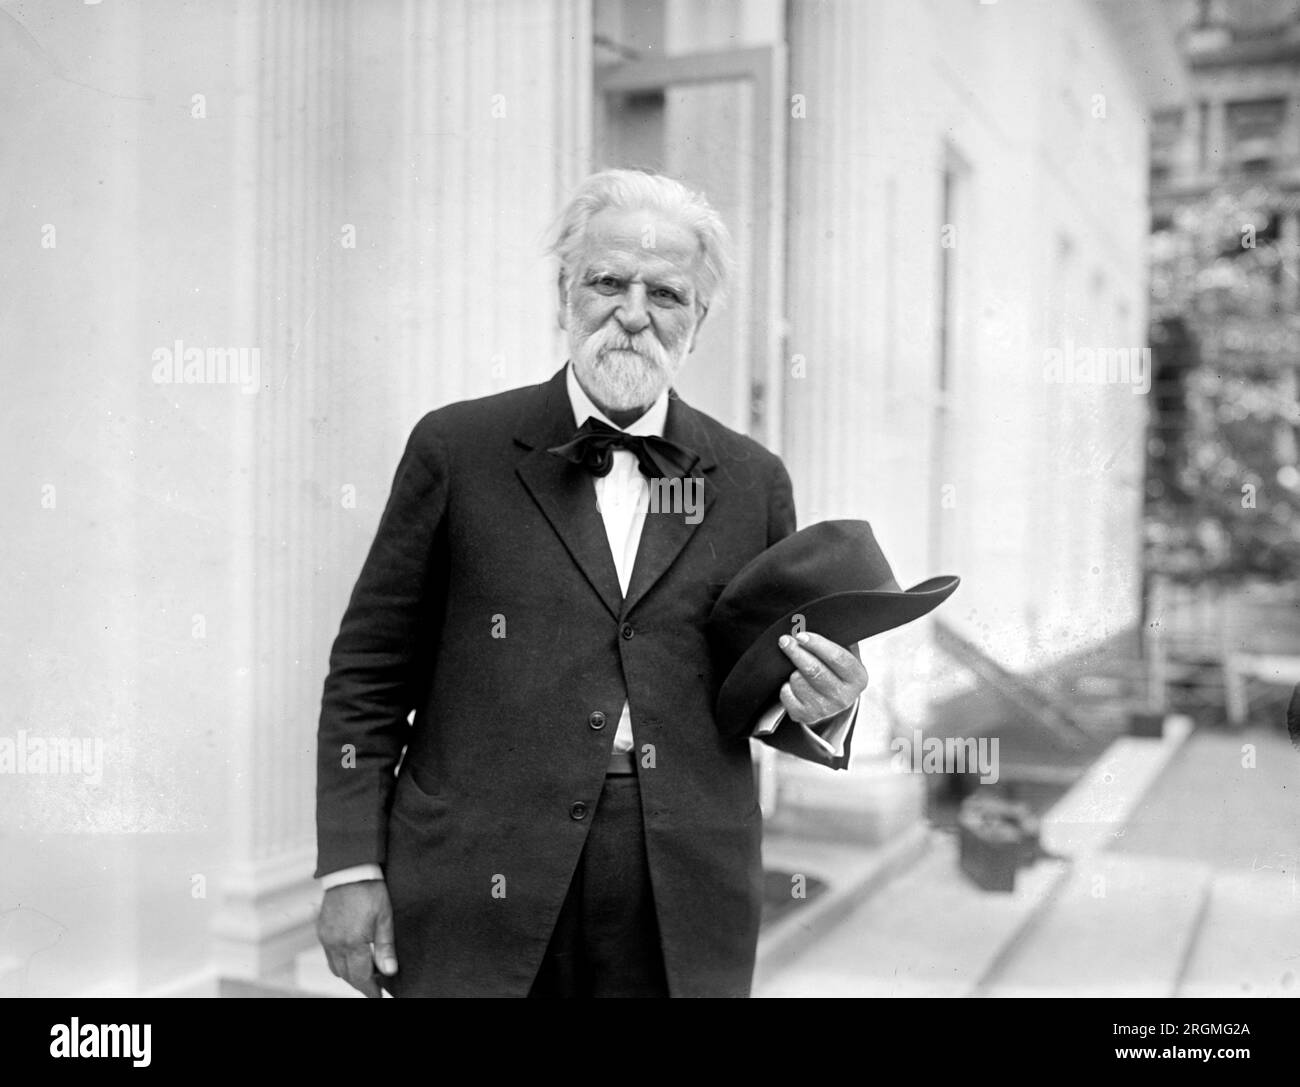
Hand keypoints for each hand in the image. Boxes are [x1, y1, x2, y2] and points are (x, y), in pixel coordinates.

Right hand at [317, 879, 397, 997]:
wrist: (349, 870)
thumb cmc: (370, 891)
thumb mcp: (385, 918)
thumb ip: (386, 947)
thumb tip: (389, 972)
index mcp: (353, 942)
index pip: (361, 977)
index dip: (370, 990)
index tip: (378, 997)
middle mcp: (335, 944)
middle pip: (347, 976)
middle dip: (361, 984)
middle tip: (376, 985)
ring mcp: (326, 938)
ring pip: (336, 968)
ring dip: (350, 974)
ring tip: (367, 970)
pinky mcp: (322, 930)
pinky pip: (329, 956)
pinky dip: (340, 962)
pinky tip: (353, 956)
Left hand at [777, 631, 867, 725]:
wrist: (833, 701)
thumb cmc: (837, 671)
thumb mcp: (846, 654)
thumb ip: (837, 639)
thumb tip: (816, 622)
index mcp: (857, 678)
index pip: (837, 658)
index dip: (817, 644)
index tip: (801, 635)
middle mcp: (844, 697)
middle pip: (815, 670)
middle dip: (796, 652)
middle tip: (785, 640)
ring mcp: (825, 709)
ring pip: (798, 681)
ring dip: (792, 670)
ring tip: (796, 667)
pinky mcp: (807, 716)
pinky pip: (787, 694)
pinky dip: (786, 686)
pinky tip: (793, 683)